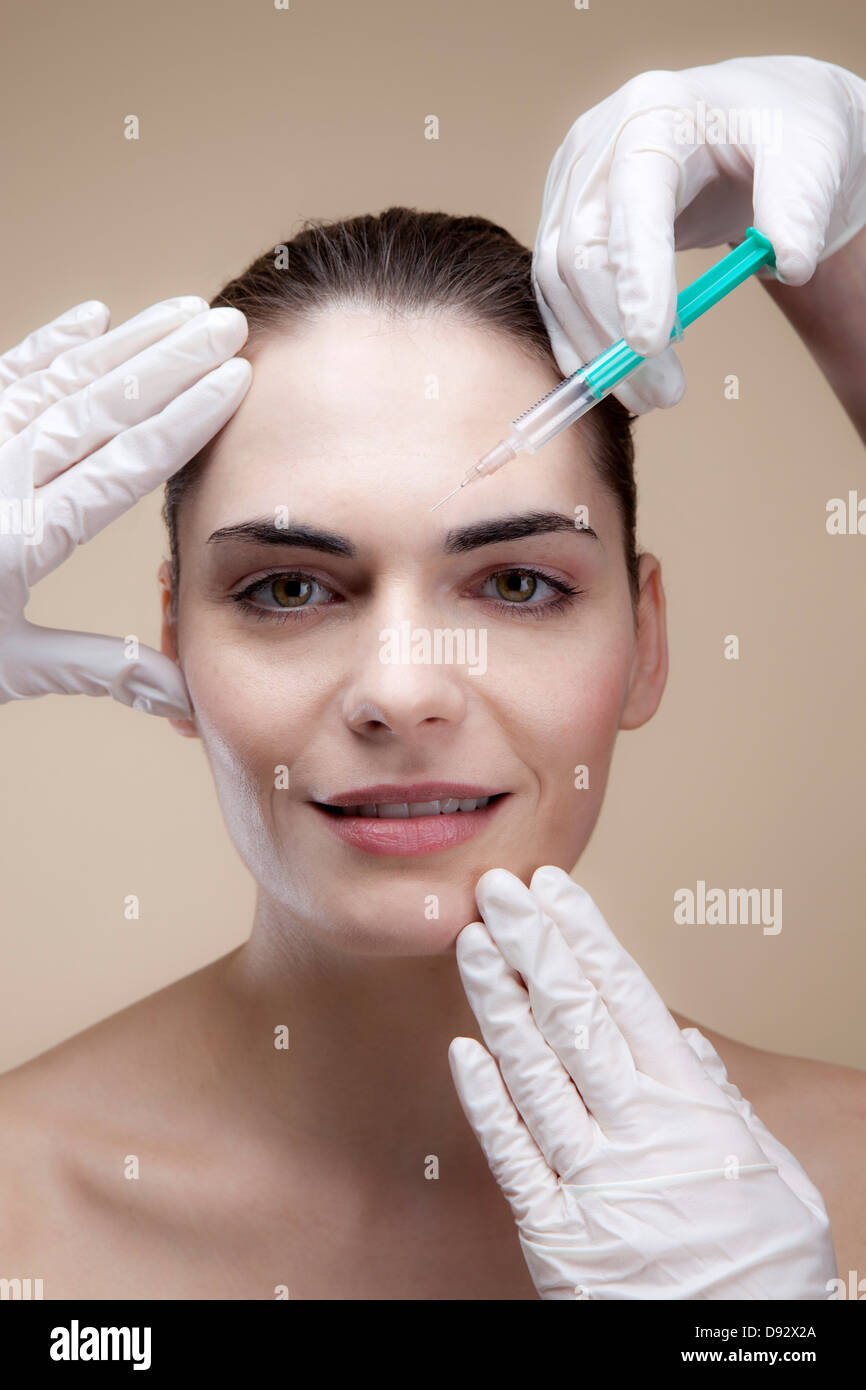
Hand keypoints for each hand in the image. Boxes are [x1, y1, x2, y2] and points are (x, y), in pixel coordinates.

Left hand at [0, 297, 250, 717]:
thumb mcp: (12, 666)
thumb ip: (102, 668)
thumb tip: (183, 694)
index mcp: (23, 539)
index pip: (123, 465)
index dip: (185, 419)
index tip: (233, 381)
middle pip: (99, 406)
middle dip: (172, 361)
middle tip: (228, 327)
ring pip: (60, 379)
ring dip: (128, 342)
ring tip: (185, 313)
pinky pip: (8, 374)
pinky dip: (50, 343)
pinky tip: (93, 317)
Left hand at [448, 865, 836, 1298]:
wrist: (732, 1362)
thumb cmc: (759, 1268)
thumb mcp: (769, 1174)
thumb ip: (720, 1101)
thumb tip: (682, 1040)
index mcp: (692, 1109)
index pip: (628, 1001)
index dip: (586, 939)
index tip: (556, 891)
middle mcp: (638, 1134)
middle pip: (575, 1021)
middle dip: (533, 948)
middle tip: (498, 889)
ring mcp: (592, 1181)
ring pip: (535, 1074)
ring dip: (500, 1004)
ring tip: (472, 945)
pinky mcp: (555, 1233)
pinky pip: (512, 1157)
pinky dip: (486, 1100)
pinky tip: (462, 1048)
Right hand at [532, 55, 865, 412]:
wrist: (758, 123)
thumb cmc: (784, 130)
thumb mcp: (812, 152)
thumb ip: (800, 204)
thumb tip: (788, 264)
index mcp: (654, 113)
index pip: (630, 201)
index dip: (634, 276)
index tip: (651, 345)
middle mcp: (598, 144)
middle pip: (578, 248)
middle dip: (612, 331)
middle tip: (664, 394)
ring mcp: (573, 181)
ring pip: (556, 277)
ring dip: (593, 348)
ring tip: (648, 398)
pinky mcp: (567, 216)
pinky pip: (557, 288)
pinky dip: (580, 338)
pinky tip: (614, 378)